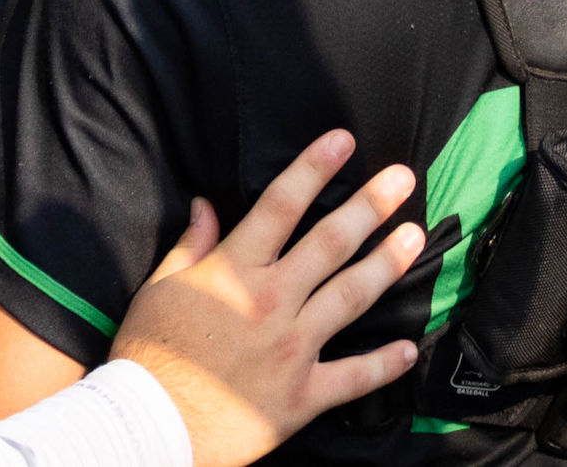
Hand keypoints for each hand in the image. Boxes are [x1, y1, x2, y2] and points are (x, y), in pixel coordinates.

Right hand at [107, 131, 425, 466]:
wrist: (151, 426)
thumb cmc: (150, 356)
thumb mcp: (158, 288)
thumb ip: (191, 245)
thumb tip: (205, 204)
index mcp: (234, 272)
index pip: (280, 206)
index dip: (314, 169)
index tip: (342, 141)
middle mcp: (270, 303)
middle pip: (330, 244)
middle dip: (370, 206)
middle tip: (403, 179)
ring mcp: (292, 349)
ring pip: (350, 297)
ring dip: (387, 264)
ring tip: (416, 237)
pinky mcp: (302, 395)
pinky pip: (353, 378)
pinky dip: (383, 364)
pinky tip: (408, 348)